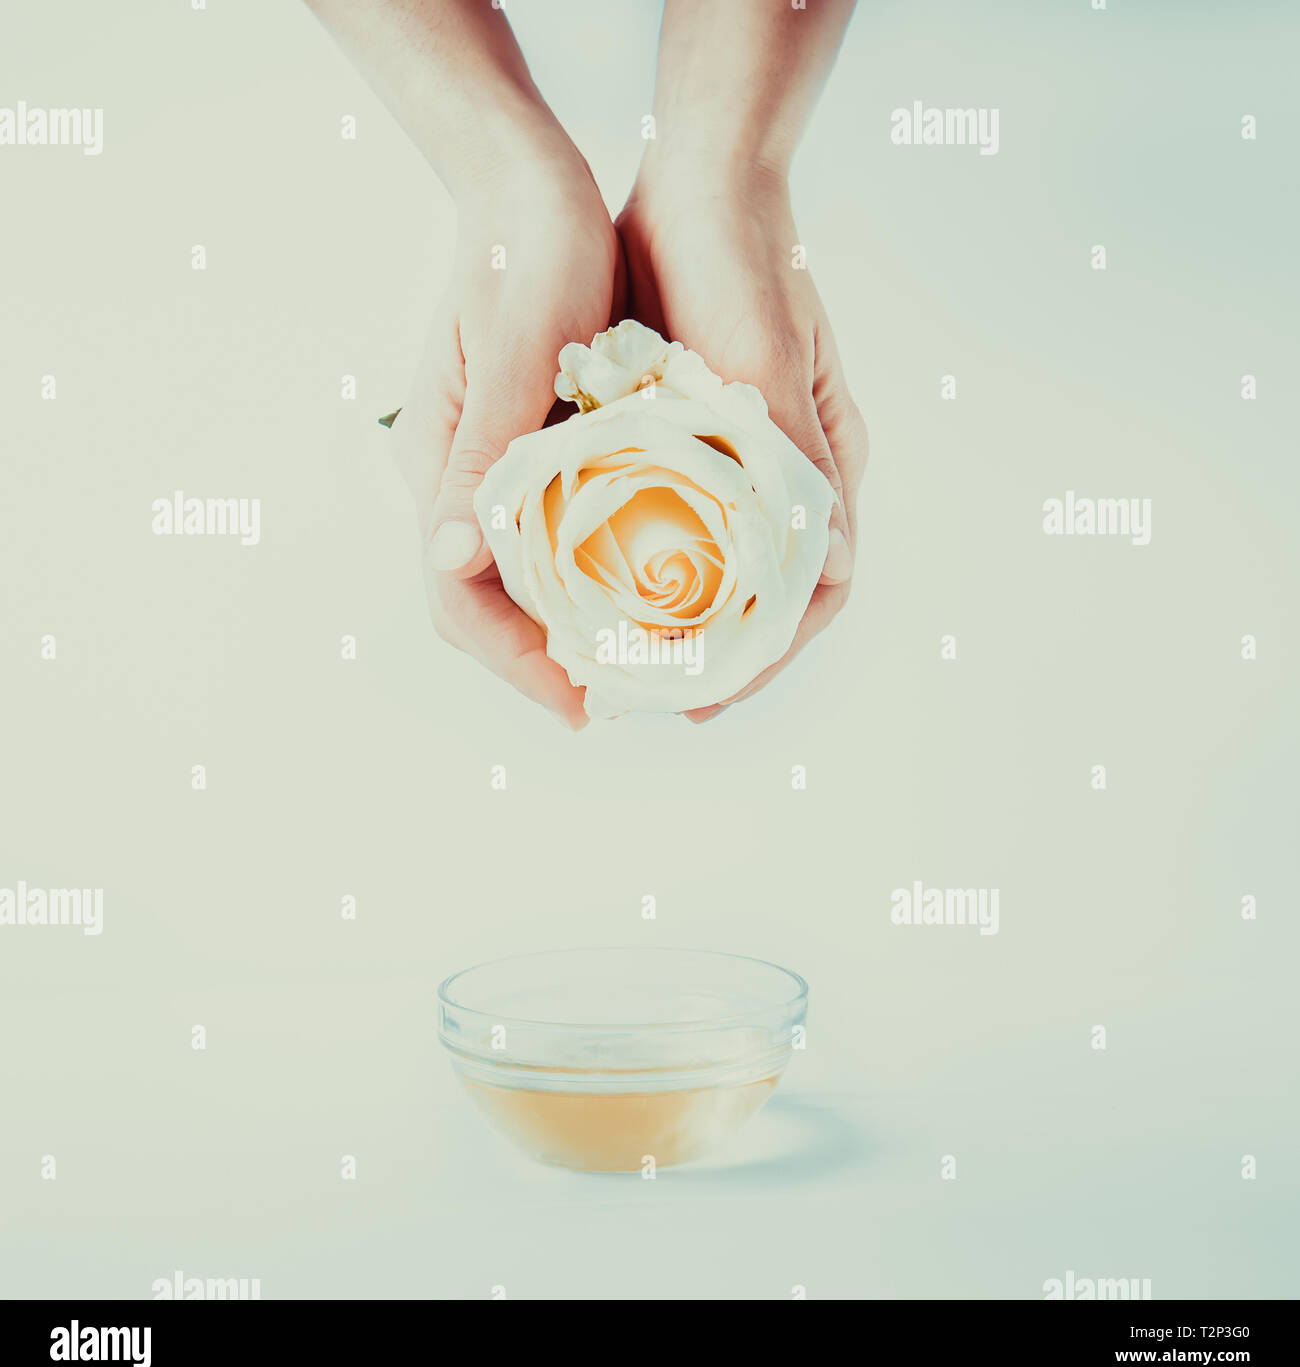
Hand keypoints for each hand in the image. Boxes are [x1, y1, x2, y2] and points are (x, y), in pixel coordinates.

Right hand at [389, 157, 618, 729]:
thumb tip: (452, 560)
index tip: (580, 706)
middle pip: (480, 601)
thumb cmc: (525, 251)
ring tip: (633, 664)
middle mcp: (454, 475)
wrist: (526, 183)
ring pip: (511, 576)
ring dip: (564, 628)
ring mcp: (484, 464)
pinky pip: (542, 535)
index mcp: (441, 460)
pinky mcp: (521, 447)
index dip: (514, 662)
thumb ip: (486, 453)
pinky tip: (635, 590)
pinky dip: (583, 578)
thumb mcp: (517, 349)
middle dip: (541, 661)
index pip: (457, 595)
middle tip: (616, 700)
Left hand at [616, 159, 867, 720]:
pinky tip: (584, 583)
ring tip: (608, 659)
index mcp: (823, 466)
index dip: (765, 656)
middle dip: (706, 654)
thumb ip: (793, 456)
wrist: (697, 178)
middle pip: (759, 593)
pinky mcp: (684, 440)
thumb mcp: (769, 357)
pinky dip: (629, 560)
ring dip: (665, 618)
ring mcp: (734, 461)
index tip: (703, 698)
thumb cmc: (746, 259)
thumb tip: (828, 568)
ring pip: (709, 566)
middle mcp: (782, 475)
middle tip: (641, 696)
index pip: (814, 590)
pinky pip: (662, 520)